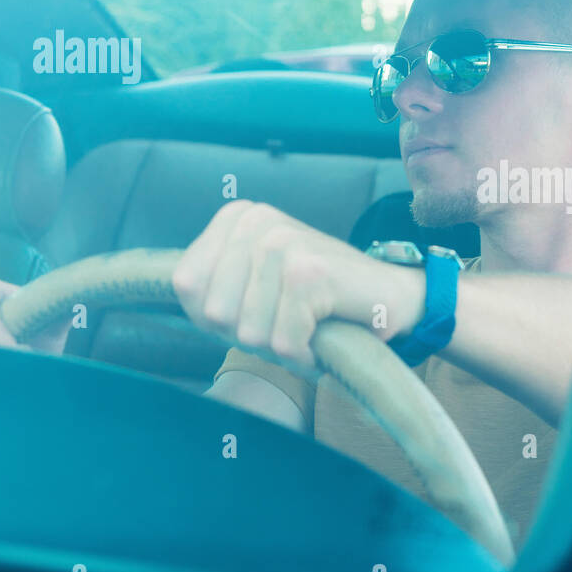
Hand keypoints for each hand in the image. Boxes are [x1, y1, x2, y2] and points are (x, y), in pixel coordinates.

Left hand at [172, 200, 424, 368]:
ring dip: (280, 346)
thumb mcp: (257, 282)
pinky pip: (282, 340)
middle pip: (214, 312)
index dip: (218, 317)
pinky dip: (303, 353)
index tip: (258, 311)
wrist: (391, 298)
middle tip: (287, 321)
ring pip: (249, 332)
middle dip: (250, 334)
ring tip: (307, 326)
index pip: (186, 285)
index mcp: (238, 217)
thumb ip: (214, 284)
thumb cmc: (319, 300)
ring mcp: (283, 244)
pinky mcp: (308, 273)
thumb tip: (181, 293)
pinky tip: (321, 336)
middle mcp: (257, 222)